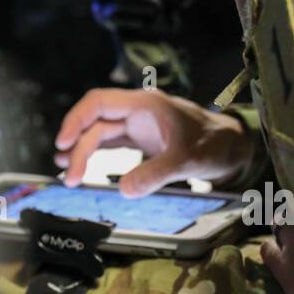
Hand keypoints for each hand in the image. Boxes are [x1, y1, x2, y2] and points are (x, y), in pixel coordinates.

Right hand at [52, 88, 254, 197]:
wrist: (231, 146)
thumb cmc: (213, 144)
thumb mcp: (186, 160)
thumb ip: (155, 173)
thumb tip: (124, 190)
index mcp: (144, 104)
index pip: (99, 103)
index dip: (76, 120)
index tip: (63, 143)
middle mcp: (136, 110)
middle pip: (95, 123)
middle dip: (78, 147)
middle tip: (69, 178)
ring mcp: (136, 123)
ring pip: (99, 133)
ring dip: (81, 152)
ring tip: (67, 174)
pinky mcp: (139, 137)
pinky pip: (109, 142)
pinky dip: (92, 154)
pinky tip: (78, 166)